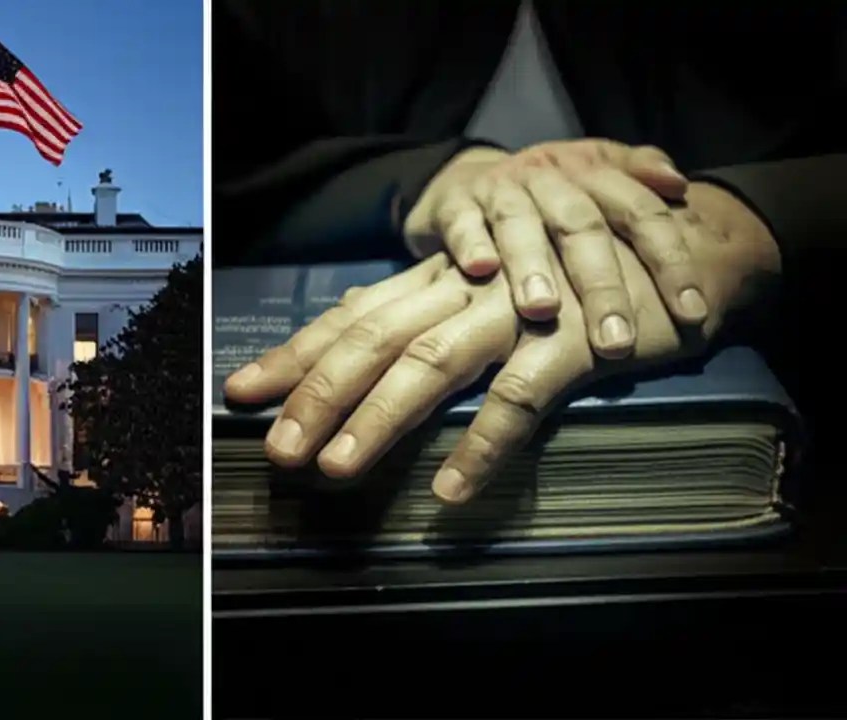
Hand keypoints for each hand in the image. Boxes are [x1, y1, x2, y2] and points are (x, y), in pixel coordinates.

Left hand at [225, 182, 778, 502]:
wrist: (673, 247)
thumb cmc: (563, 278)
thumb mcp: (482, 291)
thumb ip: (418, 314)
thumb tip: (346, 337)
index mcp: (435, 281)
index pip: (349, 318)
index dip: (294, 356)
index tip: (239, 394)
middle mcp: (462, 291)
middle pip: (374, 340)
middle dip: (317, 395)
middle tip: (277, 450)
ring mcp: (515, 313)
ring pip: (432, 364)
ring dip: (381, 419)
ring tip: (338, 469)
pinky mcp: (571, 343)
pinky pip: (519, 397)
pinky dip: (483, 443)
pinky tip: (451, 489)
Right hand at [406, 140, 705, 358]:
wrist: (464, 183)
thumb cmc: (545, 199)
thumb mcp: (594, 180)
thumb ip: (639, 181)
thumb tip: (680, 186)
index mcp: (592, 173)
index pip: (640, 211)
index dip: (669, 260)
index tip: (691, 313)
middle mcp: (548, 176)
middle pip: (581, 225)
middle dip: (601, 284)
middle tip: (616, 340)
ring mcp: (499, 188)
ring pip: (519, 223)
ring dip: (532, 266)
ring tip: (543, 310)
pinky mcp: (453, 203)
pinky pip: (461, 221)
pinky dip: (470, 243)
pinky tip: (480, 271)